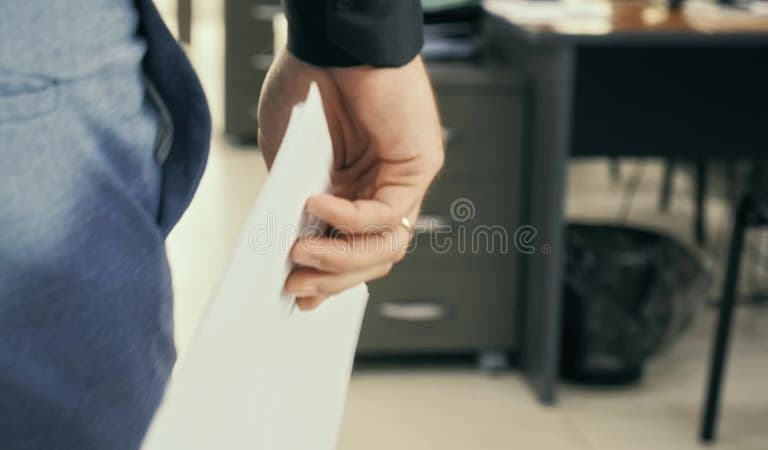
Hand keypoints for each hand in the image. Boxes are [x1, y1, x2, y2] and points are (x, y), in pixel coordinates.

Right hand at [257, 50, 443, 309]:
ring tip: (299, 253)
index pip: (351, 252)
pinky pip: (386, 212)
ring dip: (339, 259)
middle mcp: (382, 192)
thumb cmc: (309, 87)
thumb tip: (287, 252)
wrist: (330, 39)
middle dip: (331, 278)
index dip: (327, 279)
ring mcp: (404, 181)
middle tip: (295, 285)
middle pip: (372, 260)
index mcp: (353, 193)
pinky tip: (318, 204)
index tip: (297, 296)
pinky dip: (350, 218)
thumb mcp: (287, 162)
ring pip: (386, 247)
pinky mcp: (419, 165)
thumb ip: (292, 206)